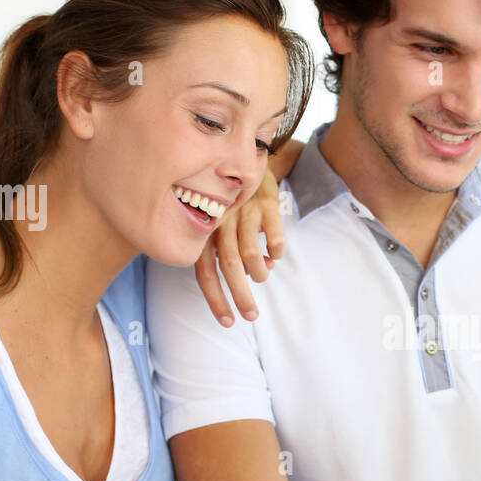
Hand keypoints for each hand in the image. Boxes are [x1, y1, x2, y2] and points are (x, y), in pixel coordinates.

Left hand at [193, 140, 304, 327]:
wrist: (249, 158)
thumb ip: (228, 251)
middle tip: (252, 316)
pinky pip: (274, 236)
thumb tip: (251, 276)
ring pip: (249, 253)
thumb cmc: (231, 201)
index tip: (227, 322)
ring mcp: (242, 212)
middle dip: (240, 296)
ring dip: (259, 272)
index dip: (215, 299)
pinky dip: (276, 251)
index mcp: (204, 231)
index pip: (205, 272)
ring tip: (264, 276)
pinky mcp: (266, 203)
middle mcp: (220, 222)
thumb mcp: (219, 223)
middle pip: (228, 267)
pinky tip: (275, 255)